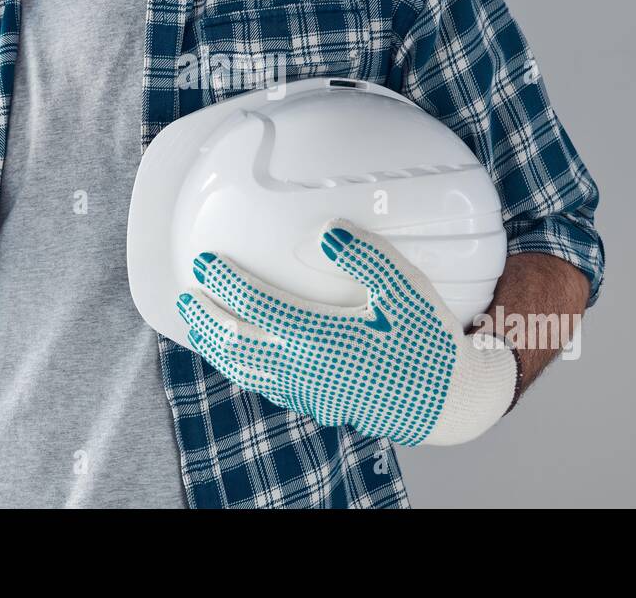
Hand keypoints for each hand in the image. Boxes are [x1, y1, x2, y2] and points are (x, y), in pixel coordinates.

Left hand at [176, 218, 519, 445]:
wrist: (450, 401)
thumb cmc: (430, 340)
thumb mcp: (405, 288)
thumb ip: (364, 255)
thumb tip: (326, 231)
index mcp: (319, 337)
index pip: (252, 307)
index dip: (222, 282)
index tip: (204, 262)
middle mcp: (304, 369)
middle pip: (233, 344)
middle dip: (204, 318)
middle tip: (185, 295)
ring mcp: (308, 393)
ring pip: (244, 371)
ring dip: (216, 347)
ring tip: (199, 325)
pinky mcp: (317, 405)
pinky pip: (265, 386)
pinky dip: (241, 366)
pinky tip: (241, 353)